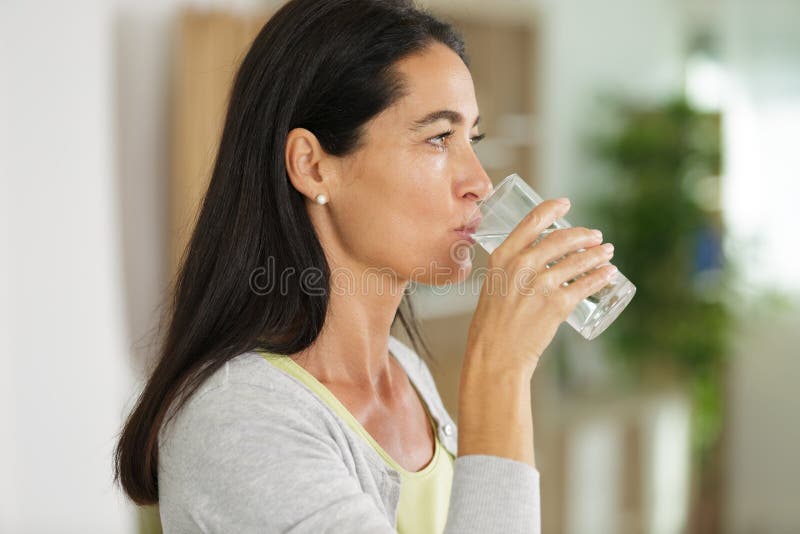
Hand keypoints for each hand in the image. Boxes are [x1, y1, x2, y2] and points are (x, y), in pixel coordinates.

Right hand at [466, 198, 616, 376]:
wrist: (495, 354)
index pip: (531, 221)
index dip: (552, 209)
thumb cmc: (492, 323)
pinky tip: (609, 274)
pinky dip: (602, 277)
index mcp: (502, 257)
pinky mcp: (558, 304)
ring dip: (598, 254)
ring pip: (579, 260)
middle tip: (595, 236)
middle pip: (561, 239)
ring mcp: (541, 284)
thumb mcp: (494, 285)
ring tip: (607, 253)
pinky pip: (587, 285)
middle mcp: (522, 265)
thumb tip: (537, 261)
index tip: (566, 204)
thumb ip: (512, 269)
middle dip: (583, 235)